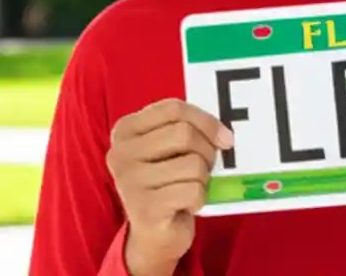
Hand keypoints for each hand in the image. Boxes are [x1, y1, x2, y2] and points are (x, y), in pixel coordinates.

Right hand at [106, 98, 233, 275]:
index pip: (172, 108)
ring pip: (192, 164)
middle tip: (206, 167)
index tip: (224, 137)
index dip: (205, 120)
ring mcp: (130, 181)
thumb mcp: (167, 150)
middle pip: (183, 134)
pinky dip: (199, 199)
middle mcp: (120, 153)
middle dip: (207, 151)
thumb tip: (224, 135)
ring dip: (203, 179)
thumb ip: (185, 130)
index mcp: (125, 130)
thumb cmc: (165, 184)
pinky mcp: (145, 208)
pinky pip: (193, 191)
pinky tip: (187, 205)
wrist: (152, 236)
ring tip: (190, 188)